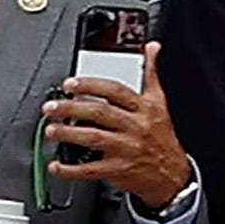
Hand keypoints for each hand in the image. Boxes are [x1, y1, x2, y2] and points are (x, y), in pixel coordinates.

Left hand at [44, 45, 193, 210]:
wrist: (173, 176)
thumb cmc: (162, 138)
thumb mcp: (160, 103)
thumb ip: (151, 73)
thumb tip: (152, 47)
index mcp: (143, 108)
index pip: (115, 91)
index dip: (91, 85)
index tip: (70, 84)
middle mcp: (135, 127)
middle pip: (100, 113)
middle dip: (71, 108)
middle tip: (51, 107)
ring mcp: (126, 149)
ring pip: (93, 138)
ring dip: (68, 134)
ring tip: (51, 130)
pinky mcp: (118, 171)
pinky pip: (91, 170)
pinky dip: (70, 170)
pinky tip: (56, 166)